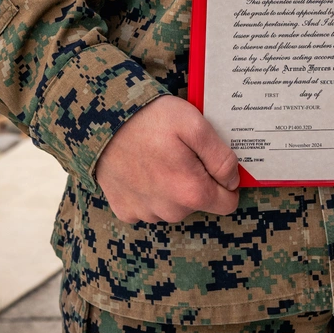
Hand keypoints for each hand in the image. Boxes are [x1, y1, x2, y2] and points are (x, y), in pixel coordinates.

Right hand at [95, 95, 239, 224]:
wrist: (100, 122)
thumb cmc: (149, 119)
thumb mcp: (195, 125)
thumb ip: (221, 157)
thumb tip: (233, 180)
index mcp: (191, 192)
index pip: (228, 203)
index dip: (227, 181)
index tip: (213, 161)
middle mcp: (169, 212)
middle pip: (199, 202)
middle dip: (197, 179)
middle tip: (181, 150)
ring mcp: (145, 213)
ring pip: (173, 205)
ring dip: (172, 186)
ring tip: (158, 155)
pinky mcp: (125, 210)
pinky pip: (148, 206)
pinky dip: (149, 190)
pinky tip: (141, 166)